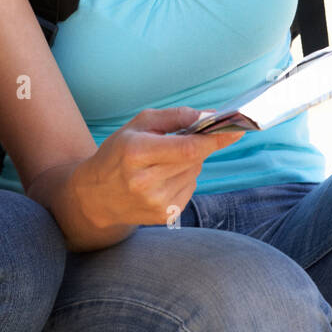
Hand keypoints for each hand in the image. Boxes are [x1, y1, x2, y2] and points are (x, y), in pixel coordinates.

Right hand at [73, 106, 243, 228]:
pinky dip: (184, 178)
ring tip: (163, 162)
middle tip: (191, 136)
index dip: (214, 139)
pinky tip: (163, 178)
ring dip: (189, 162)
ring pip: (195, 172)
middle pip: (194, 159)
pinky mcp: (165, 215)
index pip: (187, 148)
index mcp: (136, 152)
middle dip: (200, 145)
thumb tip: (209, 116)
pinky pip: (190, 188)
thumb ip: (175, 116)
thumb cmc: (118, 153)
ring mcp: (156, 202)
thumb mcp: (138, 124)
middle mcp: (145, 181)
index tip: (235, 129)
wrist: (95, 196)